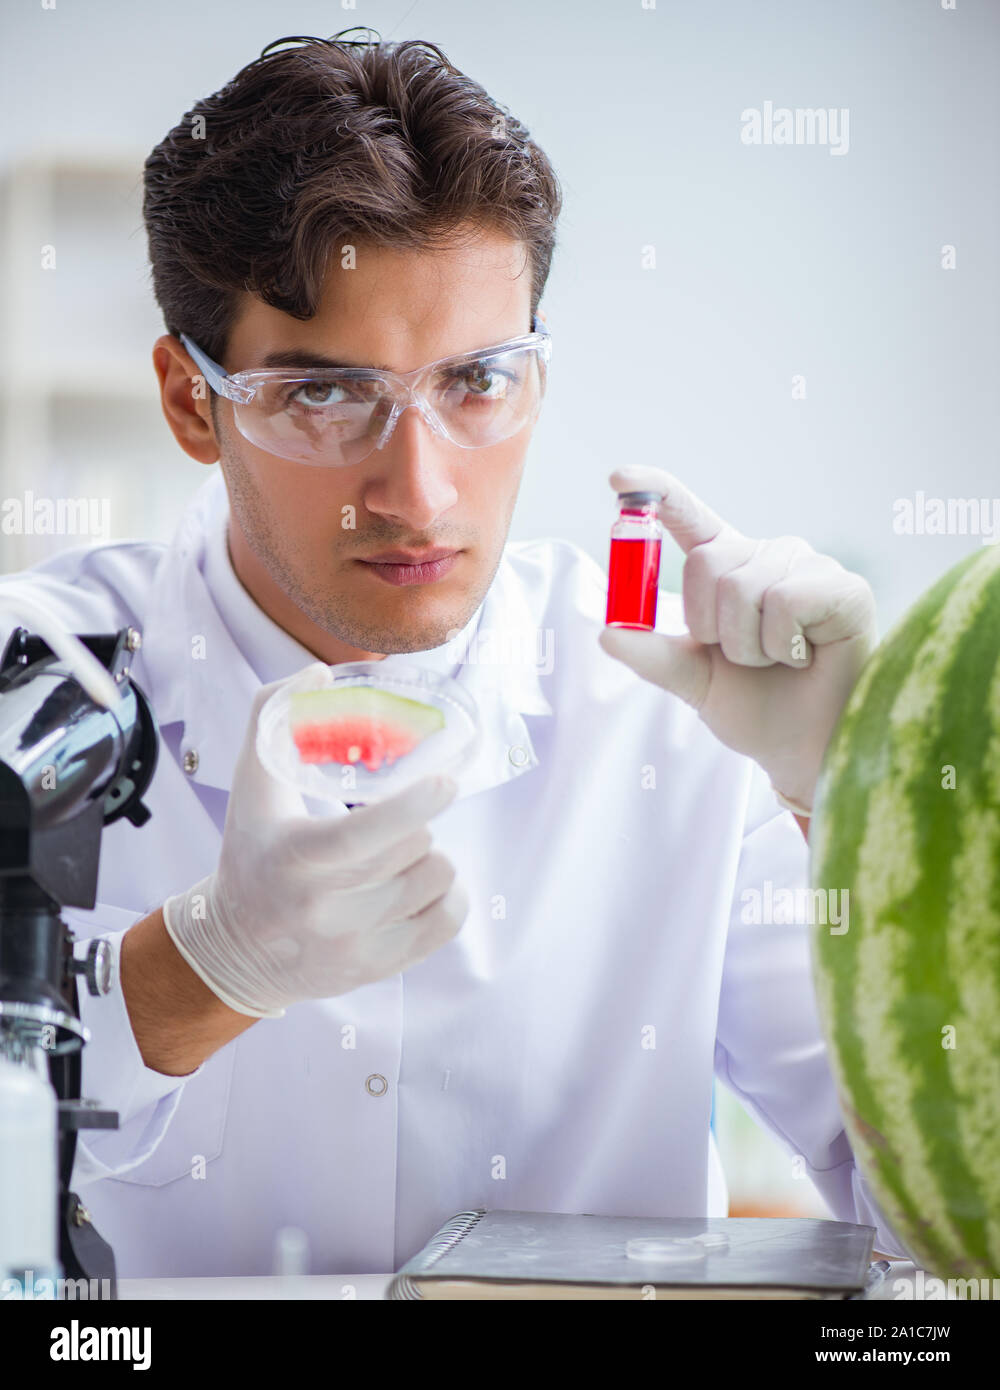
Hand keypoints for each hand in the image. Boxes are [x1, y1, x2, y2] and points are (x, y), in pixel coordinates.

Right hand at [163, 663, 468, 1016]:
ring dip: (430, 856)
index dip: (412, 807)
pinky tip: (423, 883)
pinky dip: (448, 895)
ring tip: (401, 853)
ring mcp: (354, 946)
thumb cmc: (252, 852)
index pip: (363, 837)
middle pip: (413, 852)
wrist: (237, 950)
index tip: (446, 781)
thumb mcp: (250, 786)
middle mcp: (323, 910)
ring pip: (436, 881)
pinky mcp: (378, 969)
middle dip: (417, 823)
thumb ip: (273, 717)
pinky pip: (447, 922)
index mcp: (292, 859)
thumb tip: (320, 673)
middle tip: (395, 819)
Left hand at [597, 465, 877, 812]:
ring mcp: (809, 566)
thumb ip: (654, 655)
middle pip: (707, 563)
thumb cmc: (758, 709)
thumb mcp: (694, 681)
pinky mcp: (845, 587)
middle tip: (747, 658)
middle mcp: (768, 556)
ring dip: (749, 646)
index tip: (618, 477)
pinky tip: (806, 657)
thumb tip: (607, 633)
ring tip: (781, 661)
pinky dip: (783, 645)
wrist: (806, 750)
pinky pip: (785, 601)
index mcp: (730, 569)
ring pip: (744, 587)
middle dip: (713, 627)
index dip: (657, 493)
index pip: (691, 518)